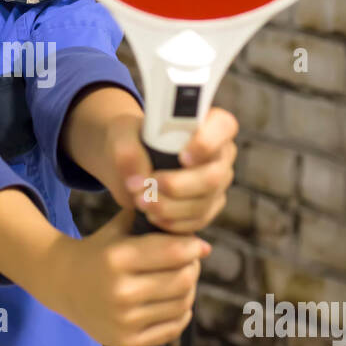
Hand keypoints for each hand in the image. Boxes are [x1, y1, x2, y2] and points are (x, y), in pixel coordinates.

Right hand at [46, 212, 210, 345]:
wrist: (62, 284)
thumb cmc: (98, 251)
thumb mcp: (119, 228)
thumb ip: (153, 220)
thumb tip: (197, 235)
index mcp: (117, 258)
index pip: (175, 252)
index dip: (194, 247)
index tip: (199, 245)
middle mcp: (120, 292)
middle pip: (183, 279)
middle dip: (193, 267)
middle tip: (190, 262)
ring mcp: (123, 321)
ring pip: (182, 304)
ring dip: (188, 290)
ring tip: (180, 280)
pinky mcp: (126, 342)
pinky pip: (173, 328)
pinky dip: (181, 313)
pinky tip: (174, 302)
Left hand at [101, 107, 238, 232]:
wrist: (129, 164)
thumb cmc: (132, 139)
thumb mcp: (121, 134)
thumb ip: (127, 150)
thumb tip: (139, 178)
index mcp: (206, 124)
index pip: (224, 126)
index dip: (207, 143)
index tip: (181, 157)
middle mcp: (218, 155)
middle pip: (214, 176)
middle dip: (178, 186)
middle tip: (147, 185)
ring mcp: (216, 184)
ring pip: (204, 203)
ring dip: (169, 207)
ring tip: (140, 201)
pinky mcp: (207, 208)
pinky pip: (197, 221)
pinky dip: (172, 222)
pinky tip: (151, 215)